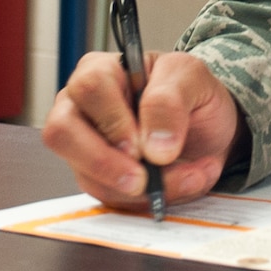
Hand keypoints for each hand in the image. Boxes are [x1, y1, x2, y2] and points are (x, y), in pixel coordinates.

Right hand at [42, 50, 243, 209]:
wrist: (207, 125)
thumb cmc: (191, 92)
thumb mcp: (192, 78)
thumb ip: (170, 101)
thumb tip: (153, 147)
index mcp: (102, 70)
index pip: (90, 89)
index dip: (113, 120)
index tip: (142, 145)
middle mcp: (82, 106)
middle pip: (62, 132)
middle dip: (104, 163)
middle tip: (143, 179)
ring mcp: (85, 144)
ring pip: (85, 174)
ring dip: (139, 189)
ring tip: (186, 177)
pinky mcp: (97, 177)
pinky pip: (108, 196)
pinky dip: (147, 199)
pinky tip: (181, 183)